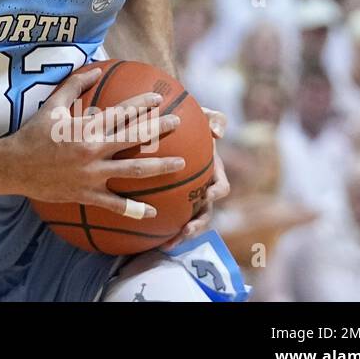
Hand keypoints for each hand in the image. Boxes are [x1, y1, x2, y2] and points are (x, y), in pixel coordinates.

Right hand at [1, 67, 184, 218]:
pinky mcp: (86, 194)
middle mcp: (93, 150)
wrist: (14, 166)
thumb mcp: (52, 105)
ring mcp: (92, 175)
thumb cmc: (33, 133)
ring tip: (180, 164)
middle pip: (134, 139)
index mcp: (86, 128)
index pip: (120, 113)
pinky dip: (134, 209)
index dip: (142, 104)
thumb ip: (74, 85)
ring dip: (159, 167)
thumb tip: (95, 68)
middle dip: (159, 129)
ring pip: (133, 171)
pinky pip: (114, 204)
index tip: (159, 99)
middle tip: (178, 122)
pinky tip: (154, 212)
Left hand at [166, 107, 228, 246]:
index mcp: (212, 171)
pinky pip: (163, 214)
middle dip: (197, 225)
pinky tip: (139, 232)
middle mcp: (201, 187)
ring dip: (178, 233)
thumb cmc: (190, 119)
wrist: (169, 123)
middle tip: (185, 231)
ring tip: (166, 244)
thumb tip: (218, 132)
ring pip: (186, 220)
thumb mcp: (204, 115)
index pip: (221, 186)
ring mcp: (186, 195)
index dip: (217, 192)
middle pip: (204, 213)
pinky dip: (156, 224)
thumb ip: (215, 119)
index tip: (207, 195)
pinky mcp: (168, 198)